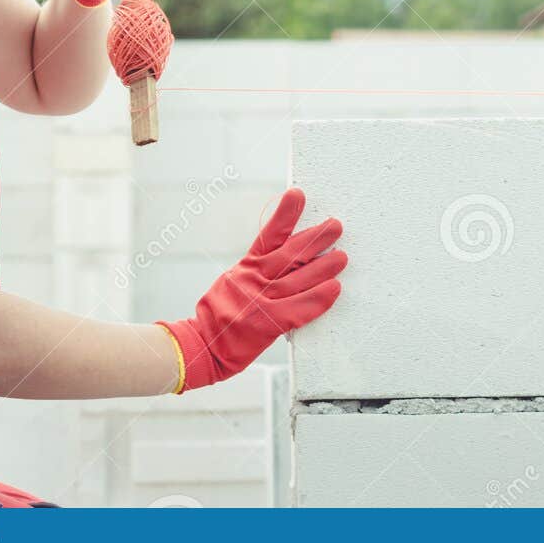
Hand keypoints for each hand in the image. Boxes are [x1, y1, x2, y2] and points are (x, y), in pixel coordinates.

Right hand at [156, 188, 346, 391]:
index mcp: (246, 267)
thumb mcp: (233, 281)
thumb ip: (258, 268)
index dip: (285, 214)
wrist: (202, 346)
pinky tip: (334, 288)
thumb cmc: (219, 314)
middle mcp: (254, 280)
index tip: (298, 195)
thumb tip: (288, 254)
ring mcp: (261, 302)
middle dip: (316, 238)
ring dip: (324, 267)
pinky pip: (301, 308)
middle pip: (291, 254)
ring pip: (300, 279)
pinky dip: (319, 298)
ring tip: (341, 256)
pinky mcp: (269, 324)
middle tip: (335, 226)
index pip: (269, 235)